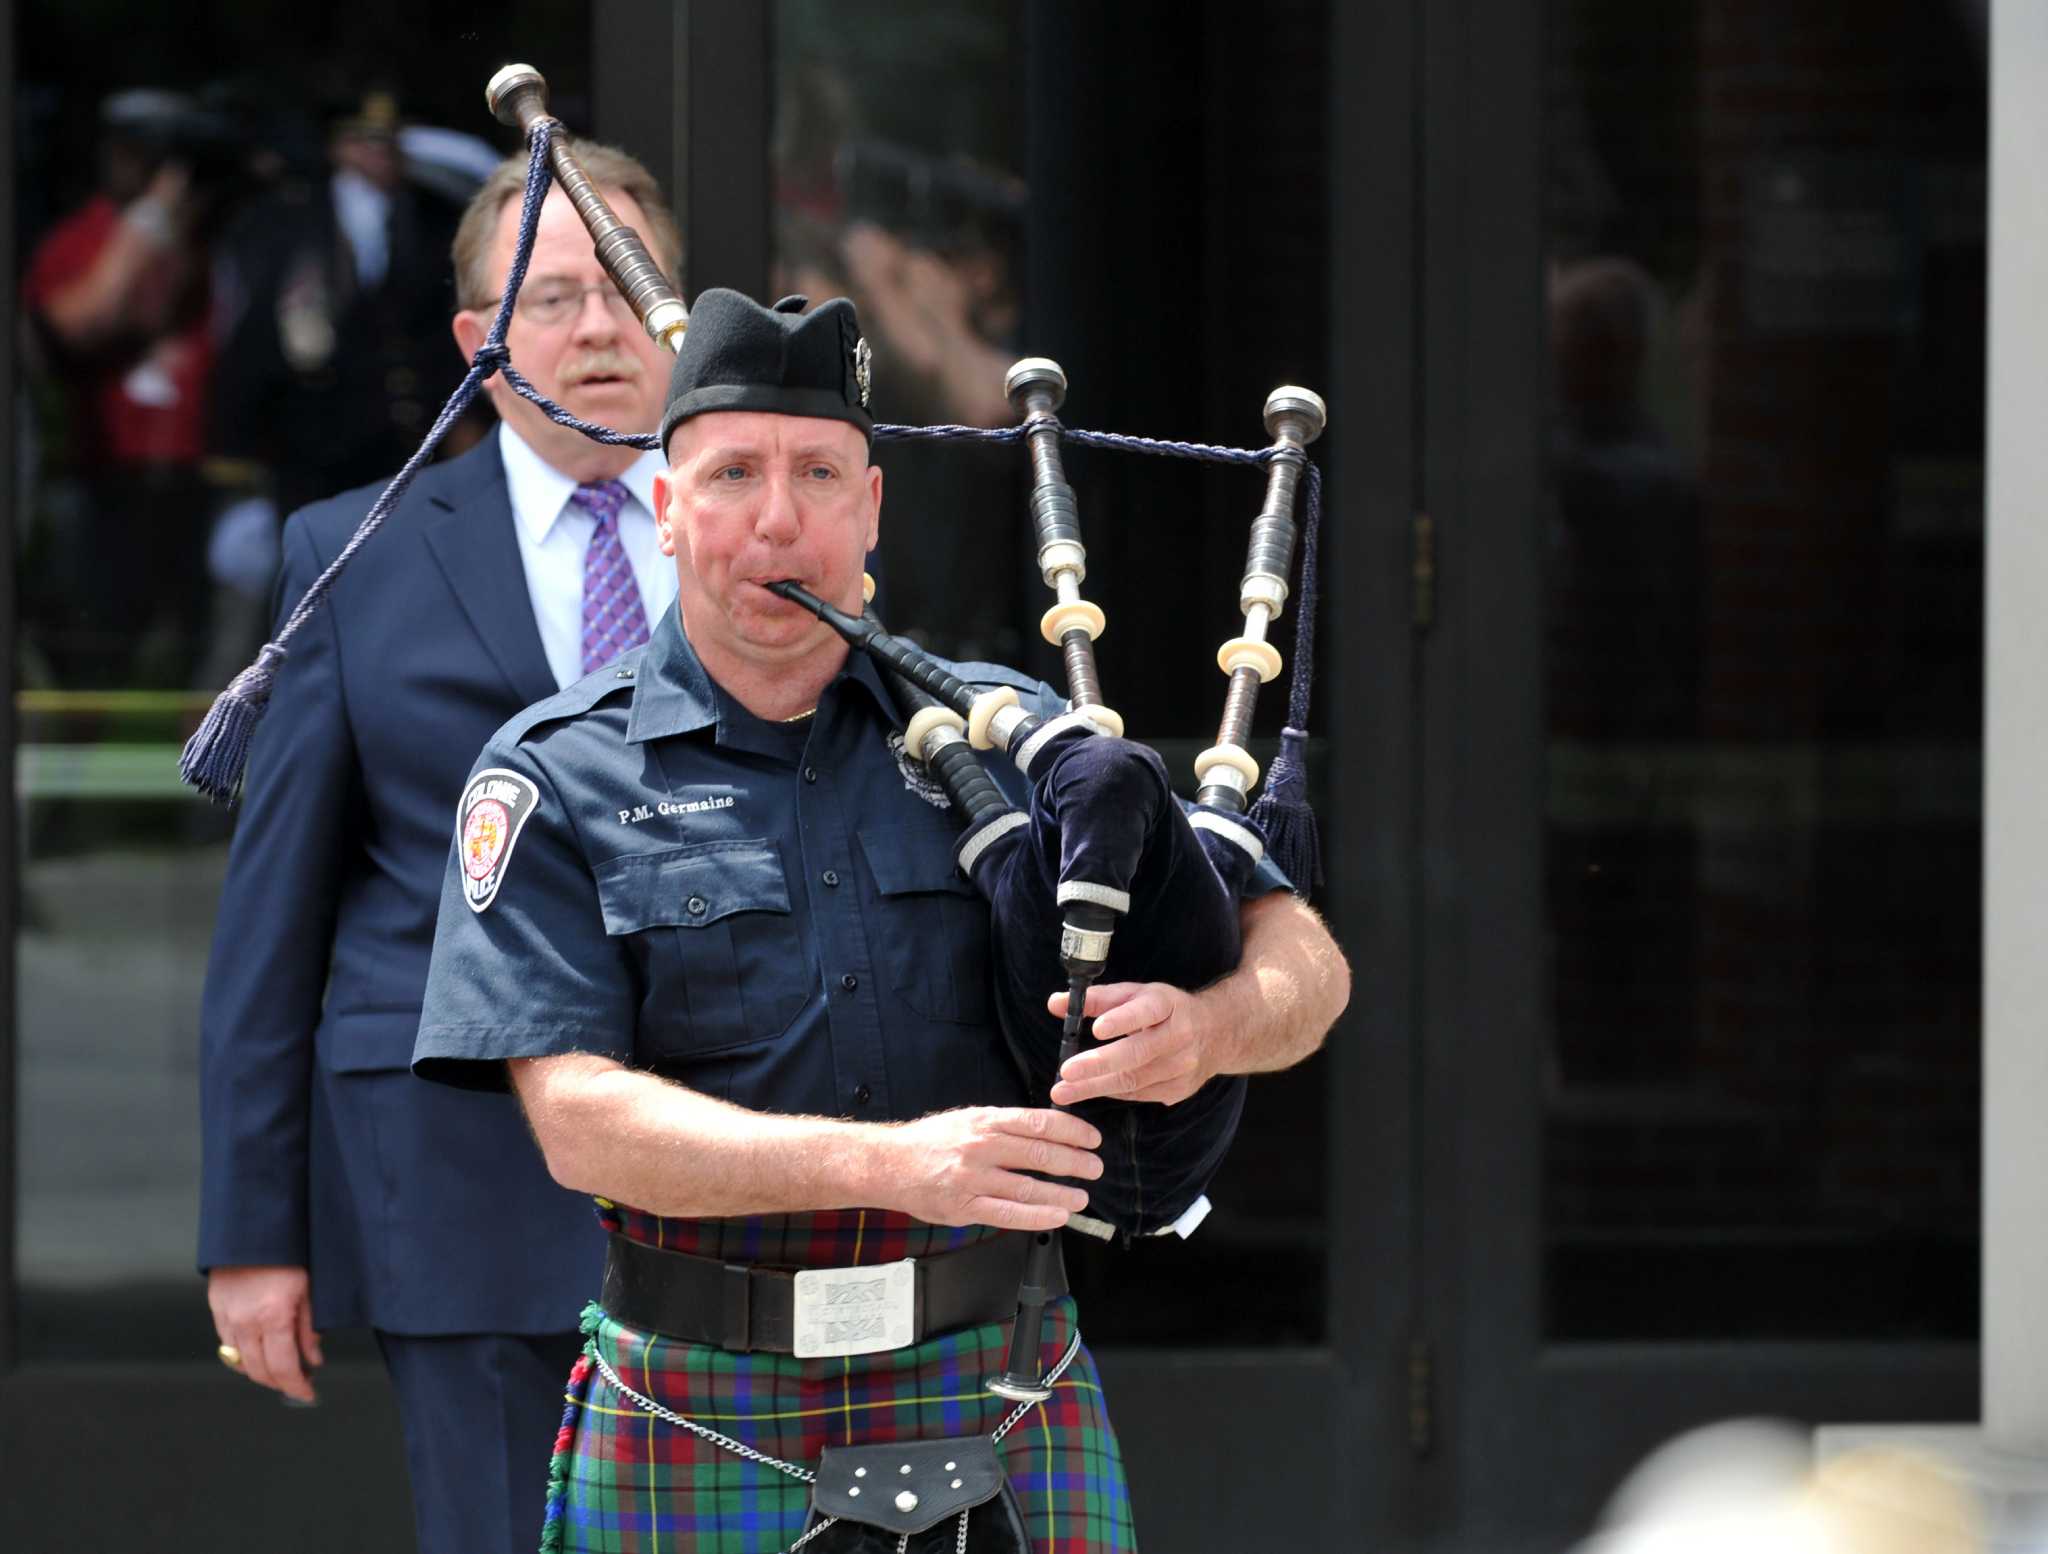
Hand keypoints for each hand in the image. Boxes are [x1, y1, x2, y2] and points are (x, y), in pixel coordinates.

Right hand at [208, 1264, 322, 1402]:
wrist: (254, 1230)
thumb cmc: (289, 1253)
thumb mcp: (310, 1289)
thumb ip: (309, 1328)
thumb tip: (313, 1360)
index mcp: (273, 1316)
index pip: (283, 1367)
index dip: (296, 1387)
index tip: (307, 1394)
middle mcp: (246, 1322)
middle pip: (259, 1371)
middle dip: (280, 1383)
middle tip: (298, 1382)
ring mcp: (227, 1317)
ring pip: (240, 1363)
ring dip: (261, 1372)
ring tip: (281, 1368)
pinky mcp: (216, 1310)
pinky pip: (227, 1346)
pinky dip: (243, 1356)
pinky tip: (259, 1352)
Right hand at [879, 1107, 1102, 1230]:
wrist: (889, 1164)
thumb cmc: (931, 1142)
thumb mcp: (968, 1119)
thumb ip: (1003, 1126)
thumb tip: (1045, 1131)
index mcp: (985, 1121)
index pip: (1039, 1122)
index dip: (1071, 1130)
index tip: (1092, 1139)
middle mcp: (981, 1147)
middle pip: (1039, 1154)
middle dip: (1074, 1162)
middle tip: (1095, 1167)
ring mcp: (973, 1178)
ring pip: (1027, 1188)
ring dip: (1061, 1193)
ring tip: (1082, 1197)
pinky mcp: (964, 1207)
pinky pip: (1008, 1214)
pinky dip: (1037, 1216)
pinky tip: (1057, 1216)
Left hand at [1047, 982, 1215, 1106]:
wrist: (1216, 1033)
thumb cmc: (1166, 1010)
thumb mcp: (1136, 995)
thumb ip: (1096, 999)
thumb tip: (1055, 1003)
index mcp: (1168, 1005)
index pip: (1146, 1011)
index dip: (1123, 1020)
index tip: (1097, 1028)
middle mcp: (1179, 1036)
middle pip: (1138, 1053)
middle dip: (1099, 1064)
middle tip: (1066, 1072)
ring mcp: (1182, 1067)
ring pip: (1135, 1080)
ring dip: (1096, 1086)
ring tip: (1063, 1090)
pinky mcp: (1179, 1089)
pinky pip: (1139, 1093)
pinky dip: (1112, 1091)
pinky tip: (1088, 1091)